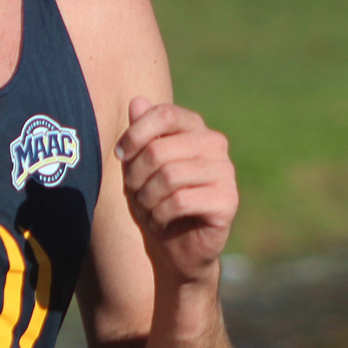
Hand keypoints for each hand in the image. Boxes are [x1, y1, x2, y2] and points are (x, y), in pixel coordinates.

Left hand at [115, 97, 236, 285]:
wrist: (176, 246)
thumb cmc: (155, 198)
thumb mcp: (138, 164)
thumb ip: (140, 132)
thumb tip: (137, 100)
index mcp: (195, 127)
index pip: (164, 113)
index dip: (135, 135)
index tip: (120, 155)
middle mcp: (215, 144)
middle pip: (160, 150)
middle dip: (136, 175)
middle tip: (135, 191)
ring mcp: (226, 172)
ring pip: (169, 177)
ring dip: (147, 197)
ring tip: (148, 207)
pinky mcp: (228, 201)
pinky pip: (181, 201)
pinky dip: (161, 214)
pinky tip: (162, 220)